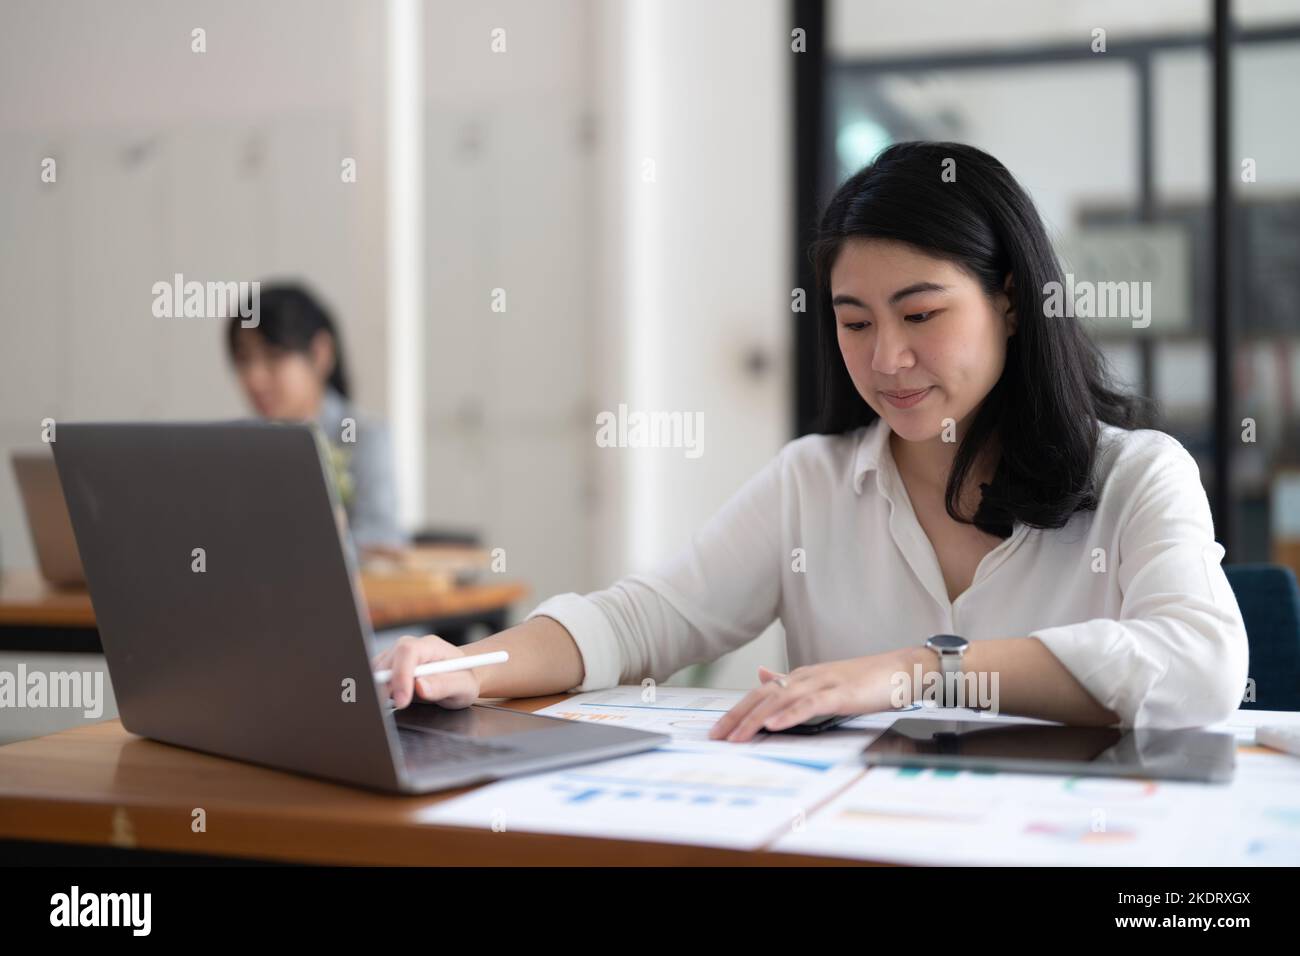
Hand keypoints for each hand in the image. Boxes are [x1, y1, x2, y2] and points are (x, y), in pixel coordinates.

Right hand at [371, 634, 480, 709]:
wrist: (458, 678)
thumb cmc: (462, 680)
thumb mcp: (462, 686)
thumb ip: (443, 685)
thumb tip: (420, 686)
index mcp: (430, 645)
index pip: (407, 651)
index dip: (401, 675)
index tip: (402, 700)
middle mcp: (410, 646)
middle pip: (387, 661)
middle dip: (387, 687)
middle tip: (398, 706)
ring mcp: (397, 655)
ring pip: (377, 670)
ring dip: (383, 689)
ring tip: (403, 702)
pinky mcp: (389, 667)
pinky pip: (375, 677)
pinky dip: (380, 690)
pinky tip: (395, 699)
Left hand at [708, 652, 913, 741]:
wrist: (904, 669)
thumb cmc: (868, 680)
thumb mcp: (825, 681)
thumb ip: (794, 683)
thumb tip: (763, 676)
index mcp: (802, 677)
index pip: (760, 694)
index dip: (737, 711)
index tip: (718, 730)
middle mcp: (807, 677)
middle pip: (763, 696)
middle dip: (737, 716)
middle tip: (715, 736)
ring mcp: (823, 683)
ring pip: (781, 701)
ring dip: (756, 720)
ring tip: (737, 737)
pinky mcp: (841, 693)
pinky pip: (810, 704)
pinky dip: (790, 715)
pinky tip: (775, 726)